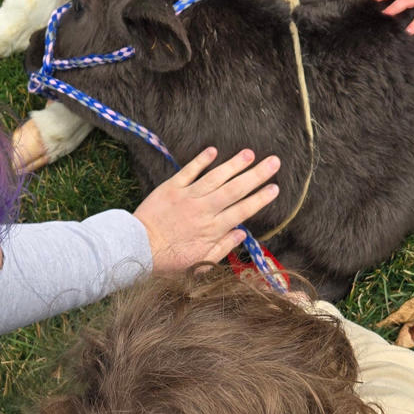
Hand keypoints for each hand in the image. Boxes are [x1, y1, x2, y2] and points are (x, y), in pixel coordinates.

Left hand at [133, 147, 279, 271]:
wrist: (138, 248)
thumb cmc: (170, 259)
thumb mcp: (200, 262)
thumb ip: (222, 247)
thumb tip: (241, 234)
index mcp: (213, 229)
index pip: (243, 211)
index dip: (260, 198)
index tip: (275, 188)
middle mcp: (204, 210)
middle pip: (235, 190)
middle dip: (257, 175)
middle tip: (274, 162)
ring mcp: (188, 197)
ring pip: (216, 177)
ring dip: (234, 164)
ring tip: (250, 153)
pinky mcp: (171, 188)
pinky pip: (189, 171)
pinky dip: (201, 160)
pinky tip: (213, 151)